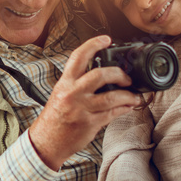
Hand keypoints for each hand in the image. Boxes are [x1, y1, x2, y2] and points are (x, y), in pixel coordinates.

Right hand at [28, 35, 141, 169]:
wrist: (46, 141)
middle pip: (100, 75)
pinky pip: (113, 113)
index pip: (78, 57)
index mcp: (65, 83)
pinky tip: (128, 107)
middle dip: (119, 74)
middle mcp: (72, 93)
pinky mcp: (90, 123)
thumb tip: (102, 75)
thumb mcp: (61, 94)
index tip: (106, 39)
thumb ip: (78, 83)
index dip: (93, 44)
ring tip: (134, 96)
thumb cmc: (54, 118)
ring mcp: (81, 109)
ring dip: (128, 95)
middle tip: (127, 77)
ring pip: (112, 97)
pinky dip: (124, 109)